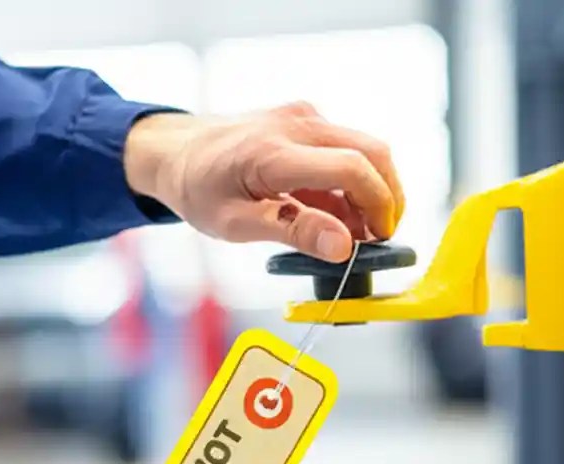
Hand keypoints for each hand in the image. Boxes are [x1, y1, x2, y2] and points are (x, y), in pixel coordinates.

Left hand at [124, 102, 404, 261]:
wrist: (177, 152)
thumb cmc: (199, 188)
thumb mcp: (237, 223)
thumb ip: (293, 232)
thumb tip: (343, 247)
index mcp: (273, 151)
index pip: (351, 168)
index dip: (378, 206)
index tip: (378, 239)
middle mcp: (295, 124)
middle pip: (373, 152)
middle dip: (387, 198)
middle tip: (378, 237)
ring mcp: (303, 116)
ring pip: (365, 150)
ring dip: (370, 191)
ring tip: (352, 230)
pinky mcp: (307, 120)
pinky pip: (346, 148)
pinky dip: (351, 182)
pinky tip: (333, 211)